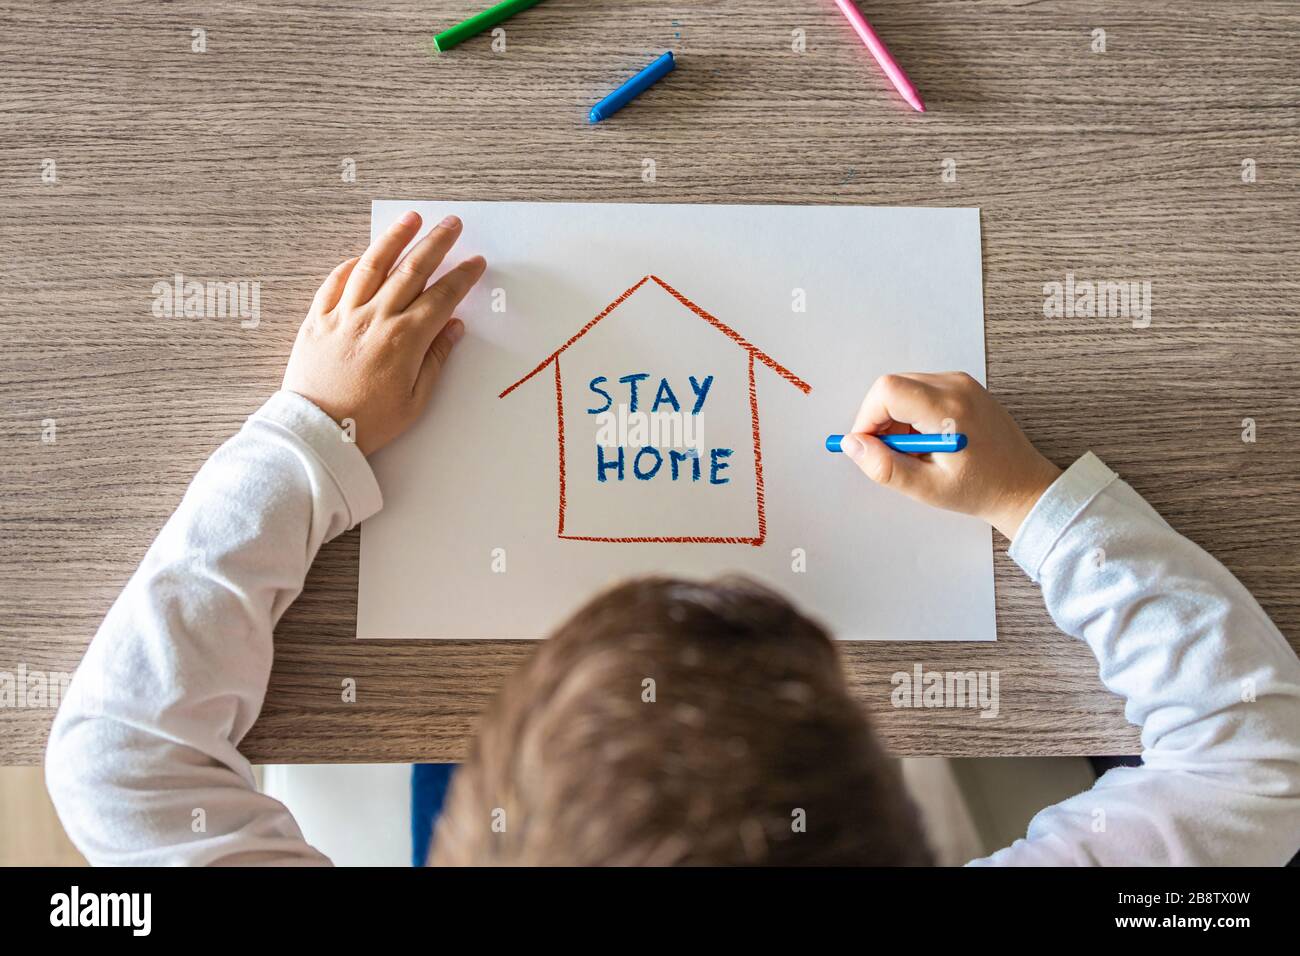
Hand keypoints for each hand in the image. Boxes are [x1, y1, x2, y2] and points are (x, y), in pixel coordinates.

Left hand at [282, 211, 485, 454]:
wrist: (317, 433)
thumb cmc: (368, 423)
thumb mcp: (414, 400)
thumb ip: (435, 360)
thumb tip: (454, 328)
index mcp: (405, 340)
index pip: (442, 297)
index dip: (462, 276)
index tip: (475, 262)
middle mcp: (375, 319)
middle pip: (412, 270)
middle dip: (436, 243)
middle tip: (452, 224)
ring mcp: (344, 316)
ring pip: (373, 266)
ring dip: (394, 239)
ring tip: (411, 218)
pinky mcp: (317, 320)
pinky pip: (334, 283)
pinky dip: (350, 266)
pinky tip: (362, 256)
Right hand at [838, 372, 1060, 539]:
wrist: (1023, 486)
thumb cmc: (981, 490)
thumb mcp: (927, 488)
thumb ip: (885, 467)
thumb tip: (852, 445)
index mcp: (948, 410)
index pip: (887, 391)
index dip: (867, 418)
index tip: (868, 446)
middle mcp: (956, 387)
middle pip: (892, 386)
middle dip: (880, 420)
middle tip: (893, 454)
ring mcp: (962, 383)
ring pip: (904, 387)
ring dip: (896, 419)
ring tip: (915, 452)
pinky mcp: (964, 387)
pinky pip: (921, 390)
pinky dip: (912, 414)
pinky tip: (927, 441)